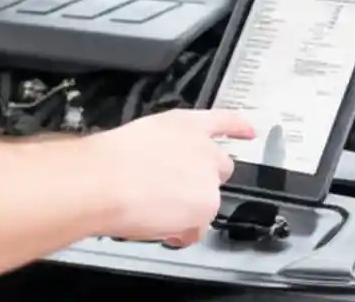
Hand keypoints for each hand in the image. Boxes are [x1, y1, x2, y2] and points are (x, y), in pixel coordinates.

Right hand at [87, 109, 254, 246]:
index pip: (222, 121)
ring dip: (188, 210)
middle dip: (204, 182)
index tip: (249, 131)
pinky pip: (198, 228)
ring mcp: (208, 177)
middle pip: (222, 168)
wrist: (104, 181)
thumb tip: (162, 166)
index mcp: (185, 125)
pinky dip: (182, 232)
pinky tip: (160, 226)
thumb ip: (163, 149)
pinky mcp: (207, 205)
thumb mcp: (141, 140)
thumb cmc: (109, 162)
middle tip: (176, 193)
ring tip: (153, 210)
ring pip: (208, 202)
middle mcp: (203, 148)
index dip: (238, 127)